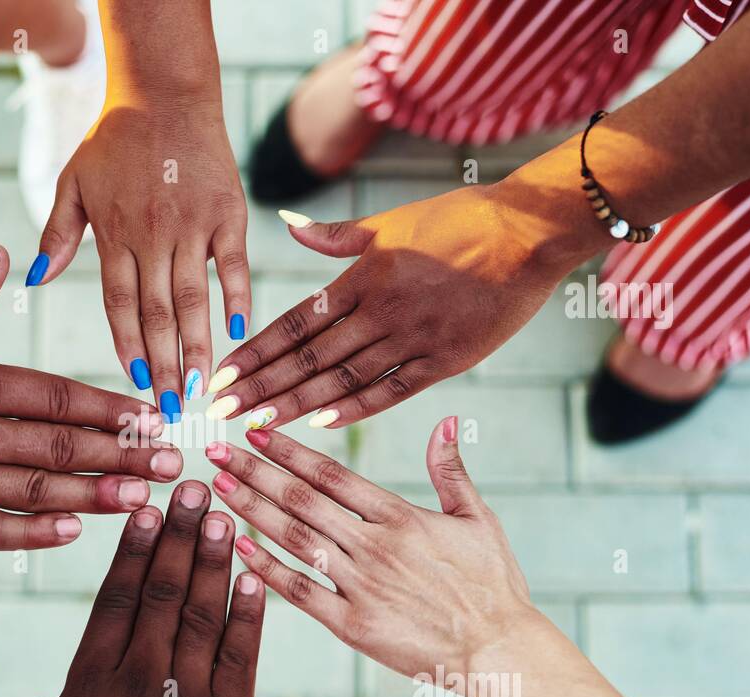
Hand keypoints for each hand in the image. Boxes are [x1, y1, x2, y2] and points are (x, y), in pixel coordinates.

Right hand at [0, 245, 182, 549]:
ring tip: (141, 498)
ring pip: (35, 492)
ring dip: (94, 496)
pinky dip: (32, 533)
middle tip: (168, 463)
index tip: (151, 418)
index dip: (109, 410)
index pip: (54, 396)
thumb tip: (2, 259)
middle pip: (59, 447)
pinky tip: (71, 532)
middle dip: (120, 456)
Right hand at [0, 482, 263, 696]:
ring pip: (201, 612)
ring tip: (224, 515)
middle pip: (161, 591)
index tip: (146, 511)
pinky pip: (242, 656)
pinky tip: (257, 577)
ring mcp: (185, 696)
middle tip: (194, 489)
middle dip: (179, 535)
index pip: (115, 600)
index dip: (134, 551)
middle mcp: (137, 677)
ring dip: (213, 560)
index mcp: (90, 683)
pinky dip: (250, 614)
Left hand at [31, 104, 250, 419]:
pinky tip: (238, 334)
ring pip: (195, 298)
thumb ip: (56, 235)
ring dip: (198, 346)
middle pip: (158, 313)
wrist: (166, 93)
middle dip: (164, 364)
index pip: (119, 303)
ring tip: (203, 387)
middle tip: (173, 409)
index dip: (127, 346)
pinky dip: (237, 299)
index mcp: (115, 234)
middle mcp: (154, 236)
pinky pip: (234, 266)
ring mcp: (194, 226)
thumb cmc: (115, 140)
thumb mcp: (73, 182)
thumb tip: (33, 280)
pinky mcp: (228, 214)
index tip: (134, 384)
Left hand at [205, 420, 537, 683]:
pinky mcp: (353, 625)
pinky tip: (236, 547)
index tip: (255, 431)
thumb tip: (446, 421)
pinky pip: (299, 591)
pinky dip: (266, 568)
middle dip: (253, 472)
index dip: (289, 451)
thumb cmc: (492, 585)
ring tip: (217, 488)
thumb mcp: (478, 519)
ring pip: (294, 539)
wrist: (499, 651)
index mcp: (400, 516)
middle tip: (214, 450)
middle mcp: (374, 546)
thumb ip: (450, 470)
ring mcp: (361, 586)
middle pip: (301, 500)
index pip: (331, 474)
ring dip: (251, 510)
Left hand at [206, 184, 568, 429]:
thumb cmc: (460, 220)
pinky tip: (320, 425)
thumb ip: (336, 236)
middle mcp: (380, 312)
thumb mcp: (390, 222)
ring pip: (342, 379)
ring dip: (296, 404)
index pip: (295, 322)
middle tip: (220, 411)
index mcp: (363, 277)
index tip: (222, 374)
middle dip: (260, 386)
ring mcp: (413, 339)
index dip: (256, 351)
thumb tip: (288, 226)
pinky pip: (391, 389)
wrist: (528, 233)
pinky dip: (355, 409)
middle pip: (309, 357)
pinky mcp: (445, 361)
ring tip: (256, 423)